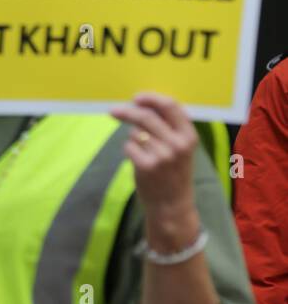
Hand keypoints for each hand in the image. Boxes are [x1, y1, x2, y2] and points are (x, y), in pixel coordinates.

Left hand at [112, 93, 199, 248]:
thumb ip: (169, 127)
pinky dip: (129, 150)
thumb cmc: (174, 172)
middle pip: (146, 116)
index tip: (137, 97)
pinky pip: (128, 146)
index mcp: (189, 136)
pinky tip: (138, 160)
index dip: (151, 98)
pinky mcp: (146, 166)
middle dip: (127, 111)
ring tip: (142, 150)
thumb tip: (143, 104)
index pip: (171, 106)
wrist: (172, 205)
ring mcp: (162, 155)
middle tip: (113, 111)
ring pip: (135, 132)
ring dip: (132, 137)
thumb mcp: (181, 148)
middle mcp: (177, 144)